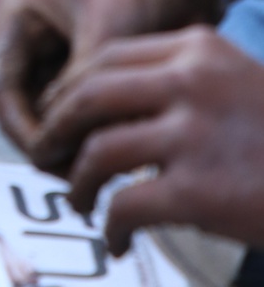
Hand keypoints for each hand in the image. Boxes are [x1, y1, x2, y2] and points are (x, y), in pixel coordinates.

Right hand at [0, 0, 219, 160]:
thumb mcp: (104, 31)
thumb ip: (78, 89)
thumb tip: (55, 149)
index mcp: (16, 13)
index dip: (19, 127)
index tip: (49, 159)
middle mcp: (28, 35)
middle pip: (19, 104)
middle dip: (46, 139)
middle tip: (79, 173)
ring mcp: (55, 53)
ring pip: (48, 112)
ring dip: (70, 137)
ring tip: (102, 160)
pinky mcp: (83, 68)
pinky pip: (76, 109)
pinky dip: (91, 129)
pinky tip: (114, 143)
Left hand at [36, 28, 263, 253]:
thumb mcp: (238, 79)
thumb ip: (187, 77)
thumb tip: (122, 97)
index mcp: (196, 48)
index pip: (107, 56)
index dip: (72, 86)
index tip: (59, 111)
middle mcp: (189, 81)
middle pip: (89, 95)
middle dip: (58, 128)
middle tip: (49, 156)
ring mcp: (191, 134)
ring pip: (98, 151)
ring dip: (78, 182)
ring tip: (82, 202)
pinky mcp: (197, 191)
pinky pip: (126, 205)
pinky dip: (111, 225)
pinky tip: (117, 239)